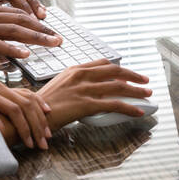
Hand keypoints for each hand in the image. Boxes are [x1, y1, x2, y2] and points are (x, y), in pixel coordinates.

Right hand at [0, 2, 61, 59]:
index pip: (18, 14)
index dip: (36, 23)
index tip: (50, 30)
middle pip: (22, 21)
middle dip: (43, 30)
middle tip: (60, 39)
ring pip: (15, 31)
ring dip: (36, 38)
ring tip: (53, 44)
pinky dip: (13, 48)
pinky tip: (25, 54)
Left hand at [0, 69, 52, 149]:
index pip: (14, 110)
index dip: (25, 127)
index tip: (31, 143)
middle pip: (25, 105)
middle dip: (37, 125)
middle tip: (44, 144)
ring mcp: (0, 86)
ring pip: (28, 99)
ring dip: (39, 116)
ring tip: (47, 133)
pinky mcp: (1, 88)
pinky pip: (24, 94)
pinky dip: (37, 102)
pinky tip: (45, 111)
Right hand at [36, 59, 152, 128]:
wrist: (31, 115)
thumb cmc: (42, 106)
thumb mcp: (58, 87)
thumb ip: (73, 85)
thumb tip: (88, 91)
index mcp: (74, 70)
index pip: (102, 63)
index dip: (119, 67)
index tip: (128, 73)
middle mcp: (81, 76)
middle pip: (115, 71)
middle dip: (133, 76)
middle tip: (144, 81)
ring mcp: (84, 89)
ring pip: (119, 87)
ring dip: (137, 91)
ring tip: (147, 95)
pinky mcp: (87, 104)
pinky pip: (115, 104)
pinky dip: (130, 107)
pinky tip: (138, 111)